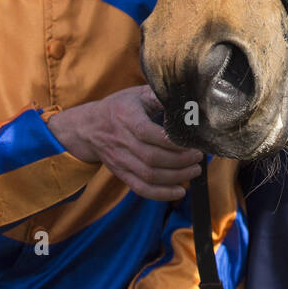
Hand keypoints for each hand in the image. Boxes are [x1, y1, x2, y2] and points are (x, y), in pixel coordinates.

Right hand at [48, 85, 203, 200]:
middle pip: (151, 158)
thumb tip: (188, 103)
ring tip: (194, 171)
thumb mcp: (138, 94)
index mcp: (126, 118)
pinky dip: (161, 194)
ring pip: (149, 176)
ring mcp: (120, 160)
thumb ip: (161, 96)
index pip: (148, 133)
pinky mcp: (121, 174)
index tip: (192, 142)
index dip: (171, 142)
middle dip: (180, 161)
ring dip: (176, 177)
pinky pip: (141, 189)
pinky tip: (179, 191)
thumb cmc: (120, 107)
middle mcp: (122, 141)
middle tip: (198, 157)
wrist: (88, 127)